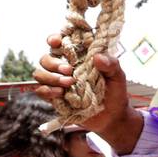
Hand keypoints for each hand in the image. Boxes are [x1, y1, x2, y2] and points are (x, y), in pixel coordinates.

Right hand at [34, 35, 141, 152]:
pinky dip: (47, 91)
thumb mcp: (118, 76)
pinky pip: (40, 90)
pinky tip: (61, 94)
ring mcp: (57, 82)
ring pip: (40, 73)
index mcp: (78, 57)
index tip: (57, 42)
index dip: (54, 39)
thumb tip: (97, 56)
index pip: (60, 42)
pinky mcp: (54, 97)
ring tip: (69, 83)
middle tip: (69, 70)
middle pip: (46, 58)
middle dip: (54, 63)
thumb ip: (111, 64)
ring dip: (51, 77)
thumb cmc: (115, 92)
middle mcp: (64, 67)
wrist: (113, 117)